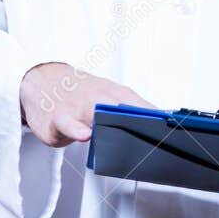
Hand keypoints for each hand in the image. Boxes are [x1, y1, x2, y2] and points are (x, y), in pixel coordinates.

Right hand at [20, 62, 152, 147]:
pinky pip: (67, 124)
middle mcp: (99, 98)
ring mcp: (78, 107)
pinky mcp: (58, 119)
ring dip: (110, 121)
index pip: (143, 107)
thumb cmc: (80, 93)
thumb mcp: (109, 96)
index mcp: (116, 95)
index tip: (174, 130)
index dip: (158, 120)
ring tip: (124, 128)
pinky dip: (76, 129)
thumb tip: (161, 124)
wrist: (44, 83)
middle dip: (139, 120)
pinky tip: (84, 134)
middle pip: (123, 107)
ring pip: (95, 111)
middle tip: (155, 132)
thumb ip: (131, 111)